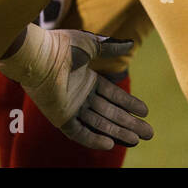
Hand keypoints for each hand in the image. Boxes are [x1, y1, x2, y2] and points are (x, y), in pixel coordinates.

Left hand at [0, 25, 152, 150]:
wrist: (39, 55)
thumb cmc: (61, 46)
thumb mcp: (90, 45)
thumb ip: (109, 47)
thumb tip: (129, 43)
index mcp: (84, 78)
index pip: (110, 95)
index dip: (127, 103)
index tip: (145, 111)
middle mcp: (78, 94)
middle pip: (108, 112)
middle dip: (128, 122)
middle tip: (148, 133)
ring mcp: (69, 106)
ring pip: (98, 123)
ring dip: (117, 132)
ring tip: (137, 139)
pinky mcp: (59, 116)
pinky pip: (78, 132)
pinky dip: (93, 139)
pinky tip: (110, 143)